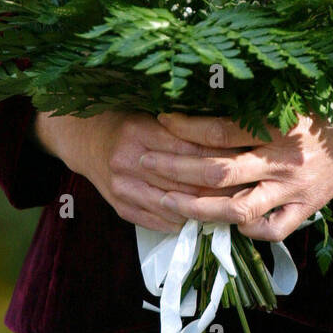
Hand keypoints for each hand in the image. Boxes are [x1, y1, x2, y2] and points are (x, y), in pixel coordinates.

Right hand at [33, 109, 244, 232]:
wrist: (84, 139)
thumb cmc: (124, 119)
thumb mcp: (149, 110)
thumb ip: (181, 123)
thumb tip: (227, 131)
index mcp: (138, 130)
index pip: (188, 148)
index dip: (219, 155)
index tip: (244, 158)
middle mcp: (128, 160)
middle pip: (182, 179)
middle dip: (217, 186)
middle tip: (247, 187)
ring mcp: (121, 187)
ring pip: (171, 204)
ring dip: (202, 208)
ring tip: (231, 207)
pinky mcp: (119, 206)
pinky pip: (155, 220)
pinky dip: (181, 222)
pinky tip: (201, 220)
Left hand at [147, 83, 332, 241]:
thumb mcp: (297, 87)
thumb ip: (258, 93)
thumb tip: (208, 86)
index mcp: (280, 123)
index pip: (221, 130)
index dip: (185, 127)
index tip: (159, 119)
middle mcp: (284, 159)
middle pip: (217, 171)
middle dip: (173, 168)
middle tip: (142, 162)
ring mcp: (296, 189)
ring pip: (235, 208)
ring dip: (195, 207)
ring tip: (166, 200)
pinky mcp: (309, 207)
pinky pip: (271, 229)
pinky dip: (244, 229)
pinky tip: (223, 222)